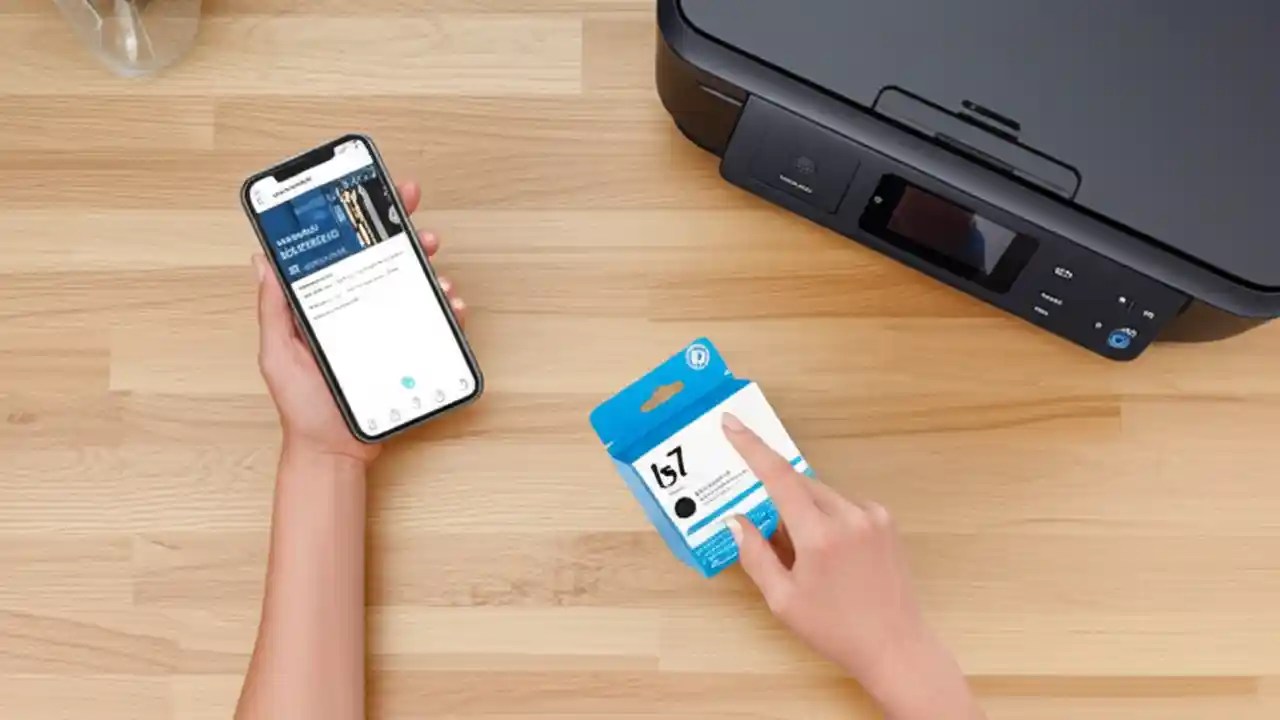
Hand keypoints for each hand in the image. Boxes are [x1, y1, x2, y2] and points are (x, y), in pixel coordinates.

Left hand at [251, 181, 466, 465]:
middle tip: (416, 221)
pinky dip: (449, 310)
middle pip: (384, 259)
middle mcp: (359, 309)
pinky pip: (434, 323)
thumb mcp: (277, 353)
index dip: (356, 220)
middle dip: (403, 233)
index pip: (343, 252)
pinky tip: (451, 306)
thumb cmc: (302, 406)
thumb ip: (273, 309)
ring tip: (434, 269)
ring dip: (429, 270)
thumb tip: (262, 261)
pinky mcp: (410, 350)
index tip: (368, 192)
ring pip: (414, 286)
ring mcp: (386, 328)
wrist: (334, 450)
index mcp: (327, 303)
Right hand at [721, 414, 982, 719]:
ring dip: (805, 510)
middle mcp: (849, 516)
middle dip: (777, 495)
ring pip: (823, 494)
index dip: (752, 447)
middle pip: (800, 483)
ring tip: (809, 556)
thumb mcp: (783, 600)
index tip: (732, 424)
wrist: (895, 647)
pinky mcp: (887, 522)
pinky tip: (834, 555)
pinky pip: (846, 506)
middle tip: (770, 529)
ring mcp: (873, 517)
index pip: (778, 476)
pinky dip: (829, 518)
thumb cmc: (835, 629)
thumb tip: (736, 520)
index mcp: (819, 535)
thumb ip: (755, 555)